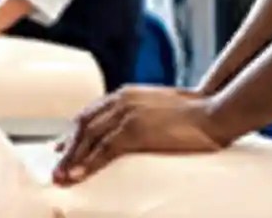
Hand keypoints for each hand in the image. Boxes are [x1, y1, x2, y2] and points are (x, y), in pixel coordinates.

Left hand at [52, 86, 225, 185]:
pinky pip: (104, 150)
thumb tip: (139, 131)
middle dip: (68, 148)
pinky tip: (78, 175)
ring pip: (89, 138)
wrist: (215, 111)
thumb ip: (143, 116)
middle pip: (84, 125)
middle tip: (56, 167)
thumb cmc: (197, 112)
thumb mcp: (161, 109)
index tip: (62, 146)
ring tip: (62, 177)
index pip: (91, 113)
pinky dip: (88, 164)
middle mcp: (122, 100)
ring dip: (72, 159)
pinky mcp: (135, 130)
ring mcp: (127, 114)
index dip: (74, 132)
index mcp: (126, 94)